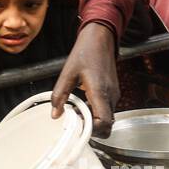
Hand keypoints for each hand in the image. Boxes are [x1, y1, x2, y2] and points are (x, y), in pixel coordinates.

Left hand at [53, 22, 118, 136]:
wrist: (101, 38)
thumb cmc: (86, 52)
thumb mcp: (67, 73)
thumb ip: (60, 95)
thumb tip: (55, 114)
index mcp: (99, 91)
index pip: (104, 122)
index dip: (92, 131)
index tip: (79, 127)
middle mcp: (110, 96)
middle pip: (107, 125)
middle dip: (92, 129)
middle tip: (77, 123)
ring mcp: (114, 94)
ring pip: (107, 119)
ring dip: (93, 121)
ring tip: (78, 113)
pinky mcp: (113, 92)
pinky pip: (107, 110)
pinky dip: (96, 113)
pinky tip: (84, 105)